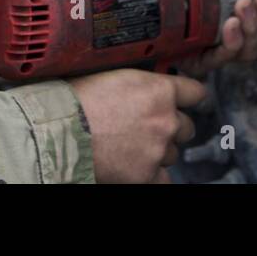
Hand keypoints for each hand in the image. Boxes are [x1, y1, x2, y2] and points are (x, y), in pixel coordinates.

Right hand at [68, 68, 206, 182]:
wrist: (61, 130)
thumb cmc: (78, 100)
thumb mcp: (116, 76)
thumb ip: (142, 84)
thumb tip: (148, 87)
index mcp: (160, 90)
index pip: (195, 92)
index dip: (188, 96)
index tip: (186, 100)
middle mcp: (166, 120)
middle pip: (186, 127)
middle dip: (170, 127)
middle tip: (148, 126)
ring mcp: (158, 150)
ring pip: (172, 153)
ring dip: (158, 150)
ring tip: (131, 145)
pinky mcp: (146, 174)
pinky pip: (163, 179)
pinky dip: (151, 174)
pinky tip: (135, 166)